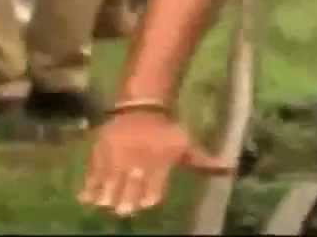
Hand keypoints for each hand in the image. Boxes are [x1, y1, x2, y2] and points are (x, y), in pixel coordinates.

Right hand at [79, 111, 232, 216]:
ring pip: (109, 182)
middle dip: (126, 201)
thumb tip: (230, 170)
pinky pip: (92, 172)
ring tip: (105, 203)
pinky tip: (86, 198)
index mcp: (159, 162)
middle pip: (129, 189)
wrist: (143, 106)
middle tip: (124, 209)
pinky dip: (89, 186)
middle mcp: (138, 162)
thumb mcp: (187, 146)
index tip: (148, 201)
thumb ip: (205, 163)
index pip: (153, 188)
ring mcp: (117, 158)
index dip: (150, 197)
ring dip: (107, 195)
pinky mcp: (100, 153)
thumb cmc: (167, 131)